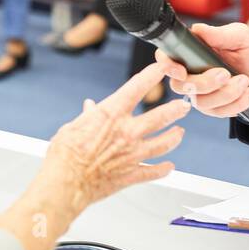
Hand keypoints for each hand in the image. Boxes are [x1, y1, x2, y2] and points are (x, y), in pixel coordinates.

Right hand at [36, 62, 189, 218]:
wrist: (66, 182)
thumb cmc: (65, 154)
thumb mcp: (73, 127)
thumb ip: (88, 116)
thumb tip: (90, 107)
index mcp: (111, 114)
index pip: (137, 87)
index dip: (153, 74)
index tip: (163, 67)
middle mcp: (127, 131)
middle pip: (161, 117)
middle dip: (176, 110)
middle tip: (183, 106)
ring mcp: (133, 154)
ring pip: (164, 143)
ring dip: (174, 137)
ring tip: (180, 132)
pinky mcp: (132, 175)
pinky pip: (154, 171)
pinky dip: (163, 169)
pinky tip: (169, 167)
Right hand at [155, 23, 248, 117]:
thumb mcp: (240, 37)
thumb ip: (220, 34)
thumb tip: (198, 29)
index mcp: (190, 54)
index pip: (165, 59)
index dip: (166, 66)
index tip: (182, 71)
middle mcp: (190, 75)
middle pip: (180, 86)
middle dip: (204, 83)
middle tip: (226, 74)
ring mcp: (200, 94)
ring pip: (201, 102)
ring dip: (226, 93)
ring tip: (244, 81)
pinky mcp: (214, 109)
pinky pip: (220, 112)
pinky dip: (238, 102)